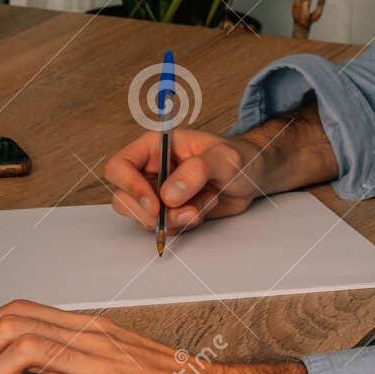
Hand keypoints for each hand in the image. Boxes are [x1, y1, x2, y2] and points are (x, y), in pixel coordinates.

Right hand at [102, 105, 339, 231]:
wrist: (255, 177)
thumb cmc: (240, 157)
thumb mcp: (225, 158)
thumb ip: (197, 170)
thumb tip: (168, 195)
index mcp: (155, 146)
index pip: (119, 166)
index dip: (129, 186)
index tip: (153, 204)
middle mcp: (151, 170)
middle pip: (123, 198)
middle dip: (149, 213)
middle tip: (181, 213)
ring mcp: (159, 193)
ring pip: (142, 218)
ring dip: (172, 220)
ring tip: (201, 207)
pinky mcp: (171, 212)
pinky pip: (163, 227)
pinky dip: (183, 225)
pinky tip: (204, 209)